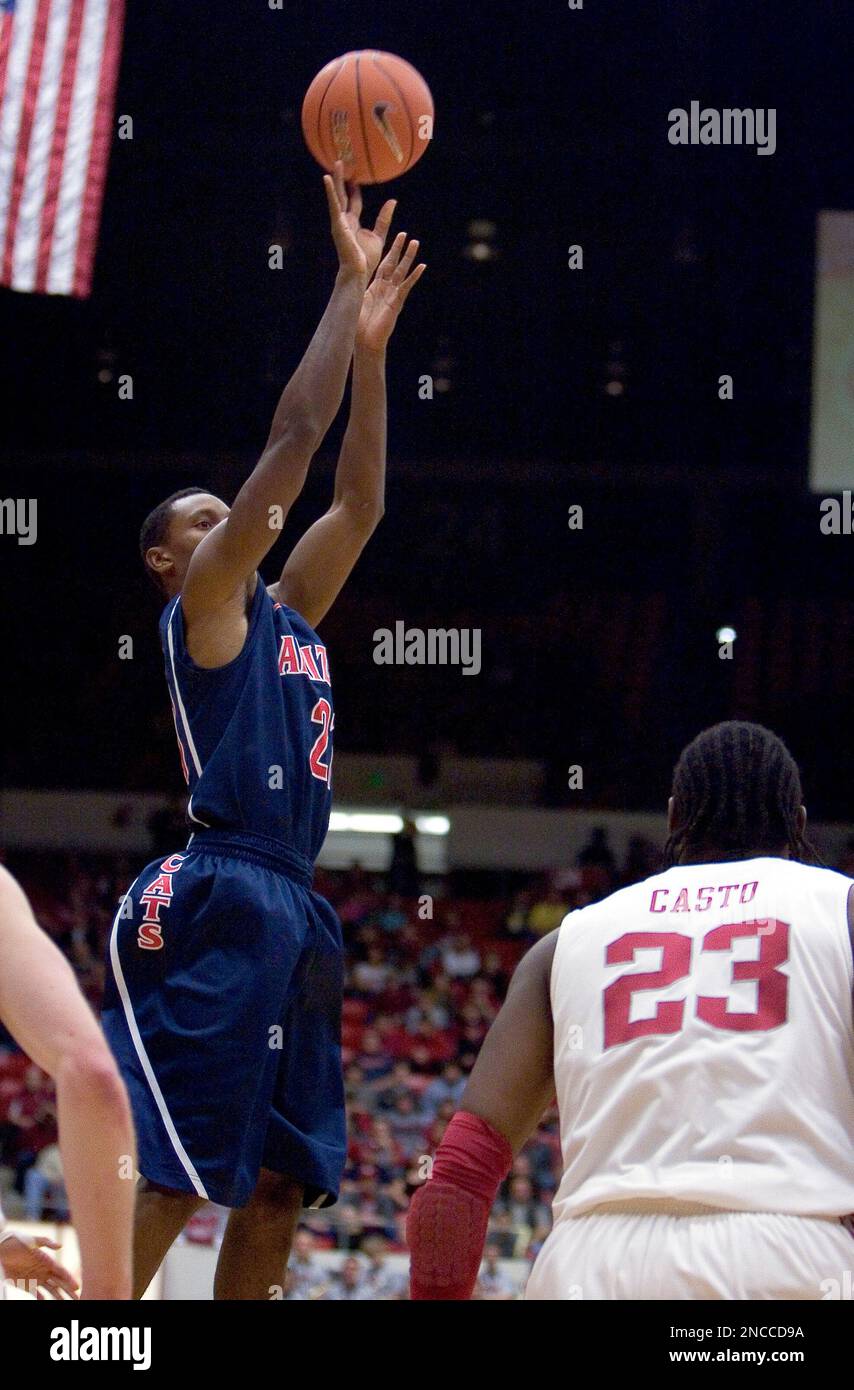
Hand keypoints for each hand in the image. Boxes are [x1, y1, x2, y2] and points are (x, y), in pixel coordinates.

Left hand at [0, 1234, 78, 1298]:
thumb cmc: (15, 1242)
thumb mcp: (31, 1240)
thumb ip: (46, 1242)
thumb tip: (61, 1246)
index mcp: (47, 1260)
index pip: (61, 1272)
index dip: (69, 1279)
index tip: (76, 1287)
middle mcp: (43, 1270)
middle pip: (59, 1282)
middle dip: (68, 1291)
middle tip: (77, 1299)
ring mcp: (35, 1277)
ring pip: (50, 1289)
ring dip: (58, 1296)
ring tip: (65, 1304)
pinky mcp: (25, 1283)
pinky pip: (36, 1293)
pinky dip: (42, 1298)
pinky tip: (47, 1303)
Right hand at [324, 161, 395, 281]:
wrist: (359, 270)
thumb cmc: (367, 258)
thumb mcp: (379, 235)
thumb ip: (384, 219)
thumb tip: (392, 202)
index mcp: (354, 223)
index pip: (354, 202)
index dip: (356, 190)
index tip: (357, 177)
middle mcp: (344, 220)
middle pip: (343, 195)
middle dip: (342, 180)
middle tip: (342, 163)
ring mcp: (339, 221)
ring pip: (337, 196)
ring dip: (336, 179)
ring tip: (336, 163)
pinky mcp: (337, 223)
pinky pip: (333, 204)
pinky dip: (330, 191)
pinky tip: (326, 179)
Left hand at [356, 232, 425, 352]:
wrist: (365, 341)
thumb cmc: (359, 326)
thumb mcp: (357, 301)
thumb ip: (357, 289)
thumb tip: (346, 279)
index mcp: (376, 287)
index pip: (383, 265)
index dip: (387, 252)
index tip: (389, 240)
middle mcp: (386, 289)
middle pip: (394, 264)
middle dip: (398, 249)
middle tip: (404, 234)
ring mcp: (393, 294)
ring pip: (402, 271)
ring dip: (409, 257)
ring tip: (415, 243)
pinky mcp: (397, 302)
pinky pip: (407, 286)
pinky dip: (414, 276)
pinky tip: (422, 266)